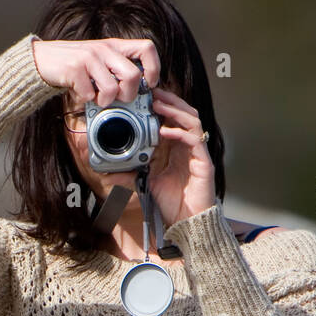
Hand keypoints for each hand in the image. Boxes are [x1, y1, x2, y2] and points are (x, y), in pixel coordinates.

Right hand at [31, 37, 160, 107]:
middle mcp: (104, 49)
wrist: (41, 60)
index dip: (153, 69)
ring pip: (112, 89)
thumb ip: (116, 70)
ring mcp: (89, 58)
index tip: (148, 84)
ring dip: (104, 101)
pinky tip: (79, 94)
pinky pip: (88, 94)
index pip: (147, 48)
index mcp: (114, 46)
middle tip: (118, 99)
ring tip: (95, 98)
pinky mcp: (74, 69)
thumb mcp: (98, 61)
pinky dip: (85, 100)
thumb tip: (136, 92)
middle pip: (133, 76)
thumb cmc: (73, 65)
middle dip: (128, 95)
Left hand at [147, 88, 216, 226]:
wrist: (187, 222)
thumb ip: (134, 172)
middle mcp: (189, 148)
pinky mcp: (204, 162)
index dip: (163, 107)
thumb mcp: (148, 183)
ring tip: (159, 104)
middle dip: (170, 101)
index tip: (146, 98)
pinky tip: (165, 131)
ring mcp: (198, 153)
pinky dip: (179, 132)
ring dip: (175, 110)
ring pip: (193, 121)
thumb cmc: (173, 204)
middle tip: (153, 92)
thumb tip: (110, 170)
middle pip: (186, 114)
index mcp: (178, 149)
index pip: (174, 120)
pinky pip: (194, 140)